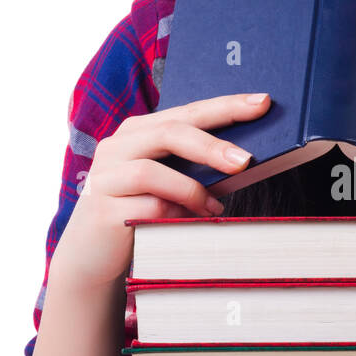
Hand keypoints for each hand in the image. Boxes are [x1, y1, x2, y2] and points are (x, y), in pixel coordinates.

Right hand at [51, 92, 270, 290]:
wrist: (94, 253)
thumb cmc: (141, 211)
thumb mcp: (168, 182)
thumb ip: (193, 166)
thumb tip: (243, 159)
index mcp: (138, 131)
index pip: (188, 112)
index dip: (225, 106)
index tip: (262, 103)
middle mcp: (117, 146)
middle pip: (168, 132)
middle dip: (211, 145)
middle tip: (245, 160)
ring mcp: (105, 177)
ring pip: (151, 172)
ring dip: (192, 190)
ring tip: (215, 208)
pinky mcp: (102, 211)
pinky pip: (145, 209)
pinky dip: (174, 215)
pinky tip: (189, 223)